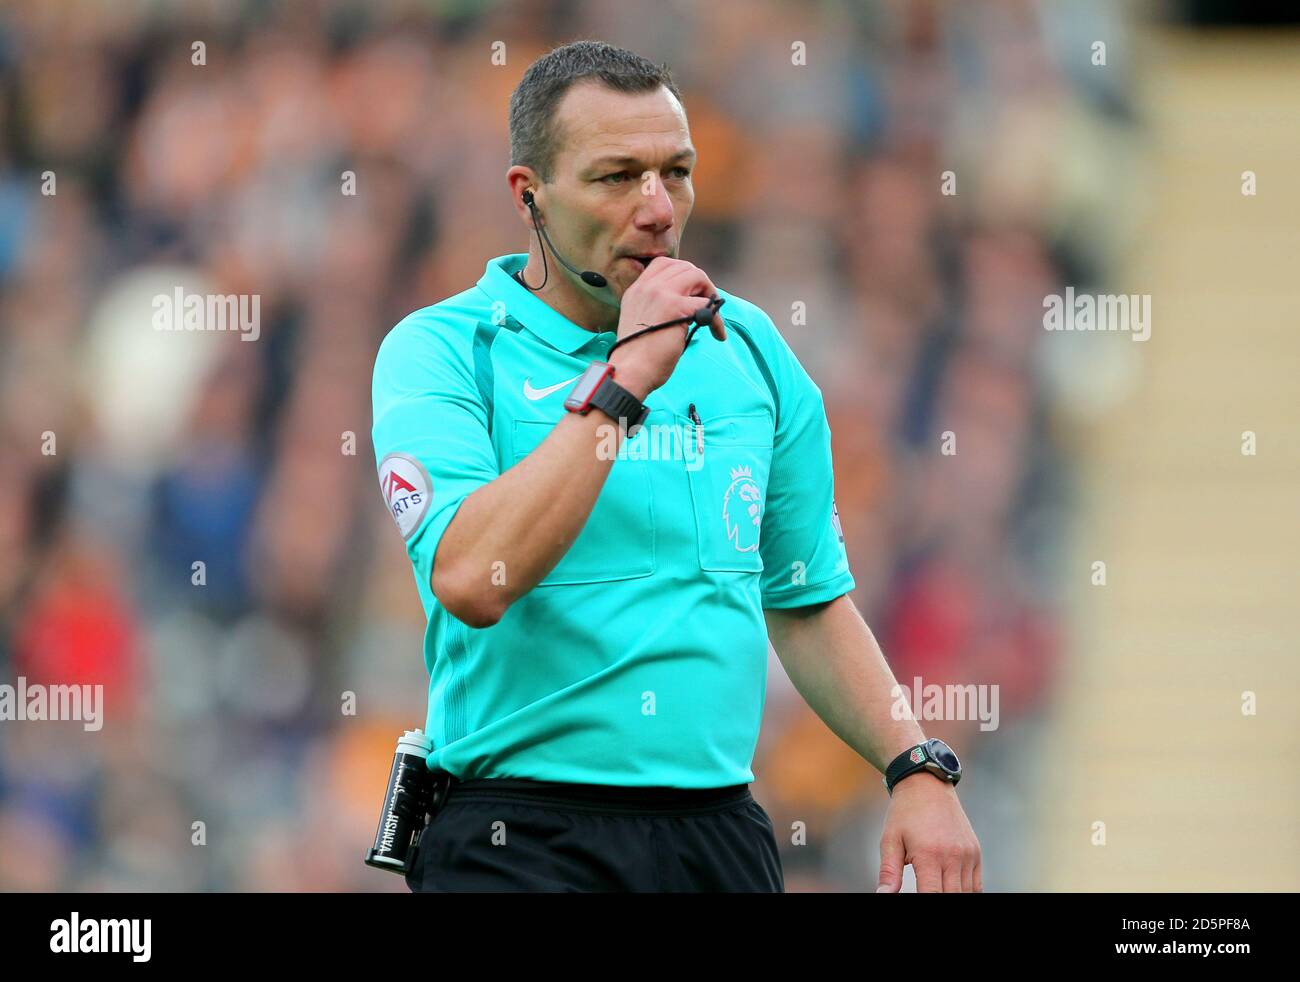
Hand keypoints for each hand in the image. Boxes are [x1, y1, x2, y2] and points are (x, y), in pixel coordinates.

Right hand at [609, 257, 726, 396]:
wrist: (630, 371)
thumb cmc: (636, 356)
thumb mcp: (639, 321)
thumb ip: (655, 307)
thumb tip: (685, 305)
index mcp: (637, 289)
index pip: (663, 263)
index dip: (683, 273)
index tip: (691, 291)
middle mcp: (647, 287)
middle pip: (684, 267)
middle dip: (700, 284)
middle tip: (706, 304)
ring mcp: (661, 294)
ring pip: (697, 276)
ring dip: (710, 294)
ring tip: (711, 314)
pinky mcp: (676, 307)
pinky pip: (707, 305)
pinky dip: (718, 320)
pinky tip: (718, 334)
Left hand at [876, 773, 981, 892]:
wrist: (927, 784)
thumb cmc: (904, 813)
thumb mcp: (890, 840)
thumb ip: (889, 872)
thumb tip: (883, 896)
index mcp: (929, 854)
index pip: (932, 895)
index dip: (924, 903)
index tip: (916, 899)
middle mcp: (953, 856)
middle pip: (951, 897)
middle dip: (938, 898)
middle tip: (925, 889)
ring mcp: (967, 854)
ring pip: (966, 893)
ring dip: (952, 895)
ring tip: (935, 888)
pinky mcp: (975, 852)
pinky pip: (976, 885)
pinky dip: (965, 892)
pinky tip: (950, 888)